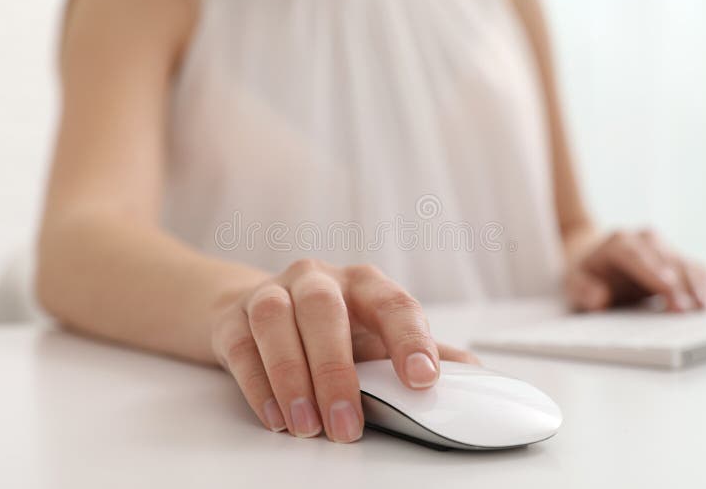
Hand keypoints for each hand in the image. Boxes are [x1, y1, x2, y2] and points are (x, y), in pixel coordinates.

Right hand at [211, 259, 477, 442]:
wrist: (259, 307)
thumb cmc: (331, 325)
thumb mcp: (376, 335)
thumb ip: (419, 351)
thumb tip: (472, 376)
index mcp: (363, 283)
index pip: (393, 303)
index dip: (410, 340)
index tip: (423, 380)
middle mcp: (317, 279)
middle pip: (324, 310)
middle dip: (336, 370)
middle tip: (348, 425)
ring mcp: (272, 292)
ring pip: (276, 321)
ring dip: (291, 376)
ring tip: (307, 426)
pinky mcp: (233, 317)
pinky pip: (240, 345)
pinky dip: (258, 384)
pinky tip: (277, 418)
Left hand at [565, 229, 705, 311]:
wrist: (592, 254)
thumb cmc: (584, 273)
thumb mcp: (573, 282)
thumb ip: (583, 290)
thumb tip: (600, 299)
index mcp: (617, 243)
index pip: (638, 257)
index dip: (654, 275)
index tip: (668, 292)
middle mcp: (643, 239)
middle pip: (666, 259)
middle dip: (678, 284)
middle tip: (688, 310)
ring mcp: (661, 245)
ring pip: (683, 261)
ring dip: (696, 283)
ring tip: (704, 306)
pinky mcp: (674, 255)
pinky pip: (693, 266)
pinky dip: (703, 280)